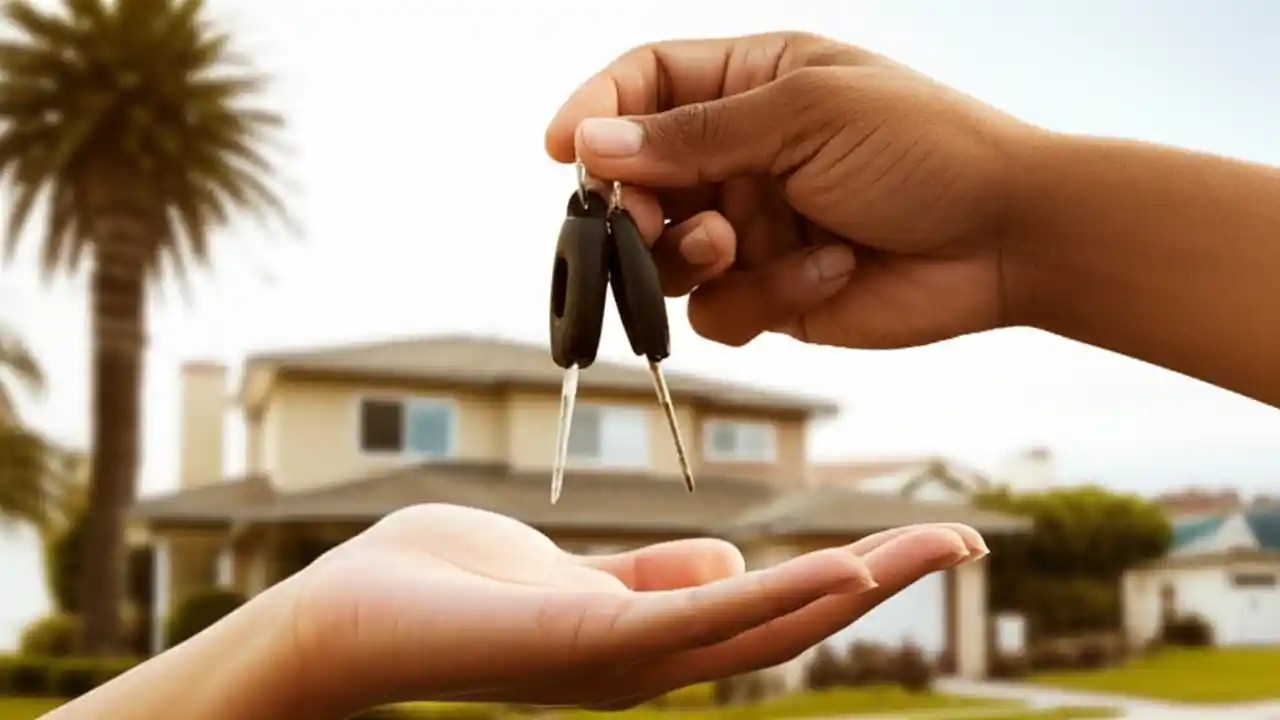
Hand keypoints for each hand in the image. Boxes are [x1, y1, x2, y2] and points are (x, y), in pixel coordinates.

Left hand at [284, 504, 985, 712]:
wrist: (346, 615)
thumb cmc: (444, 589)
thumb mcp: (569, 572)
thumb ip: (647, 574)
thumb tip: (730, 562)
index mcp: (646, 635)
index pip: (767, 609)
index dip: (847, 582)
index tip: (916, 541)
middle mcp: (648, 662)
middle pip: (784, 625)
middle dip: (877, 587)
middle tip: (964, 543)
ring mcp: (621, 663)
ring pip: (759, 628)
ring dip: (847, 592)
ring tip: (924, 553)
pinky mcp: (588, 645)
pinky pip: (698, 620)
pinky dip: (774, 597)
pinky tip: (834, 569)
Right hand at [545, 31, 1038, 348]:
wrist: (1010, 239)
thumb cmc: (927, 150)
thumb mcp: (807, 114)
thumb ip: (695, 133)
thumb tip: (592, 139)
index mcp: (752, 83)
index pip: (644, 85)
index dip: (595, 112)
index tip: (561, 151)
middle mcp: (742, 154)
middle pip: (638, 180)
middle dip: (636, 208)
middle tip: (647, 225)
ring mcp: (754, 226)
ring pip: (668, 256)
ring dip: (697, 256)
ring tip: (745, 243)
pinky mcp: (773, 292)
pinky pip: (720, 311)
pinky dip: (764, 298)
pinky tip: (828, 269)